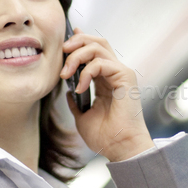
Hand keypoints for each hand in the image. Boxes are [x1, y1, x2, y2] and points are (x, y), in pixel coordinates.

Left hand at [60, 27, 154, 161]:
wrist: (119, 147)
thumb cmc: (106, 137)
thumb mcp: (83, 116)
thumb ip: (76, 102)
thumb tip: (68, 92)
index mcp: (106, 80)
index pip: (94, 51)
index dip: (80, 40)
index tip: (65, 41)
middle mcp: (114, 73)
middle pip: (97, 42)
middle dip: (77, 41)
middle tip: (62, 52)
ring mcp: (121, 73)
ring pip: (97, 47)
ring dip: (76, 56)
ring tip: (66, 73)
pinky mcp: (125, 77)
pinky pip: (101, 62)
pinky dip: (86, 72)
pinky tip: (80, 88)